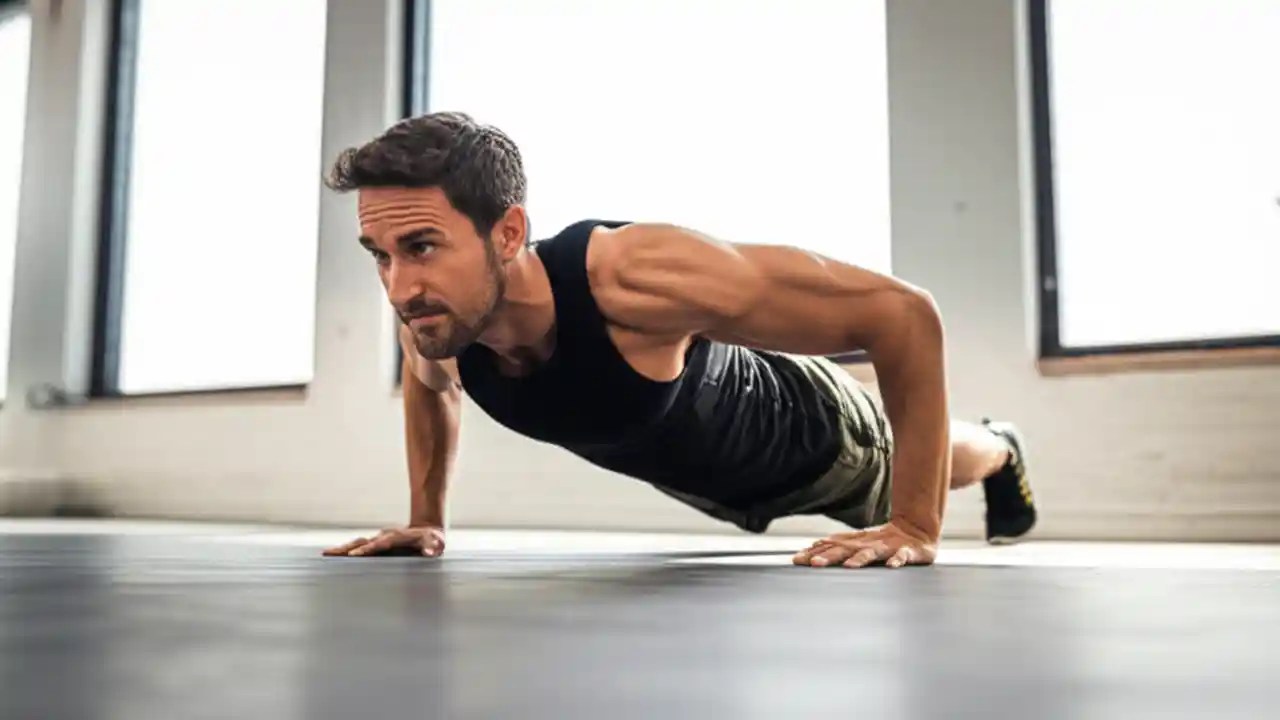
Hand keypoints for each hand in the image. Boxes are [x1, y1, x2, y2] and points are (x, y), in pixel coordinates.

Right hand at [322, 526, 445, 557]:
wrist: (428, 529)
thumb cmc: (433, 539)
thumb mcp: (436, 543)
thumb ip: (432, 547)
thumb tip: (429, 552)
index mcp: (396, 538)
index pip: (379, 544)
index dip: (368, 549)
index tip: (355, 554)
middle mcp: (384, 537)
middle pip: (362, 542)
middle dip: (346, 548)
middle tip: (329, 553)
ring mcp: (379, 540)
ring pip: (357, 543)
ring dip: (342, 549)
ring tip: (325, 554)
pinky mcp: (376, 544)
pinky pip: (358, 546)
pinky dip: (345, 551)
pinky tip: (333, 555)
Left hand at [791, 521, 936, 568]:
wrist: (917, 530)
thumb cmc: (884, 540)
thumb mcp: (859, 542)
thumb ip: (838, 546)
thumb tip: (812, 549)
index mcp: (857, 543)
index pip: (831, 546)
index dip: (814, 553)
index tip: (797, 560)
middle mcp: (869, 544)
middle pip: (845, 549)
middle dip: (829, 556)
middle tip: (813, 564)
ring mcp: (888, 548)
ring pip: (872, 553)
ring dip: (860, 559)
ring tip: (850, 566)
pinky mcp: (907, 552)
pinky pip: (902, 556)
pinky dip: (897, 560)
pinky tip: (892, 566)